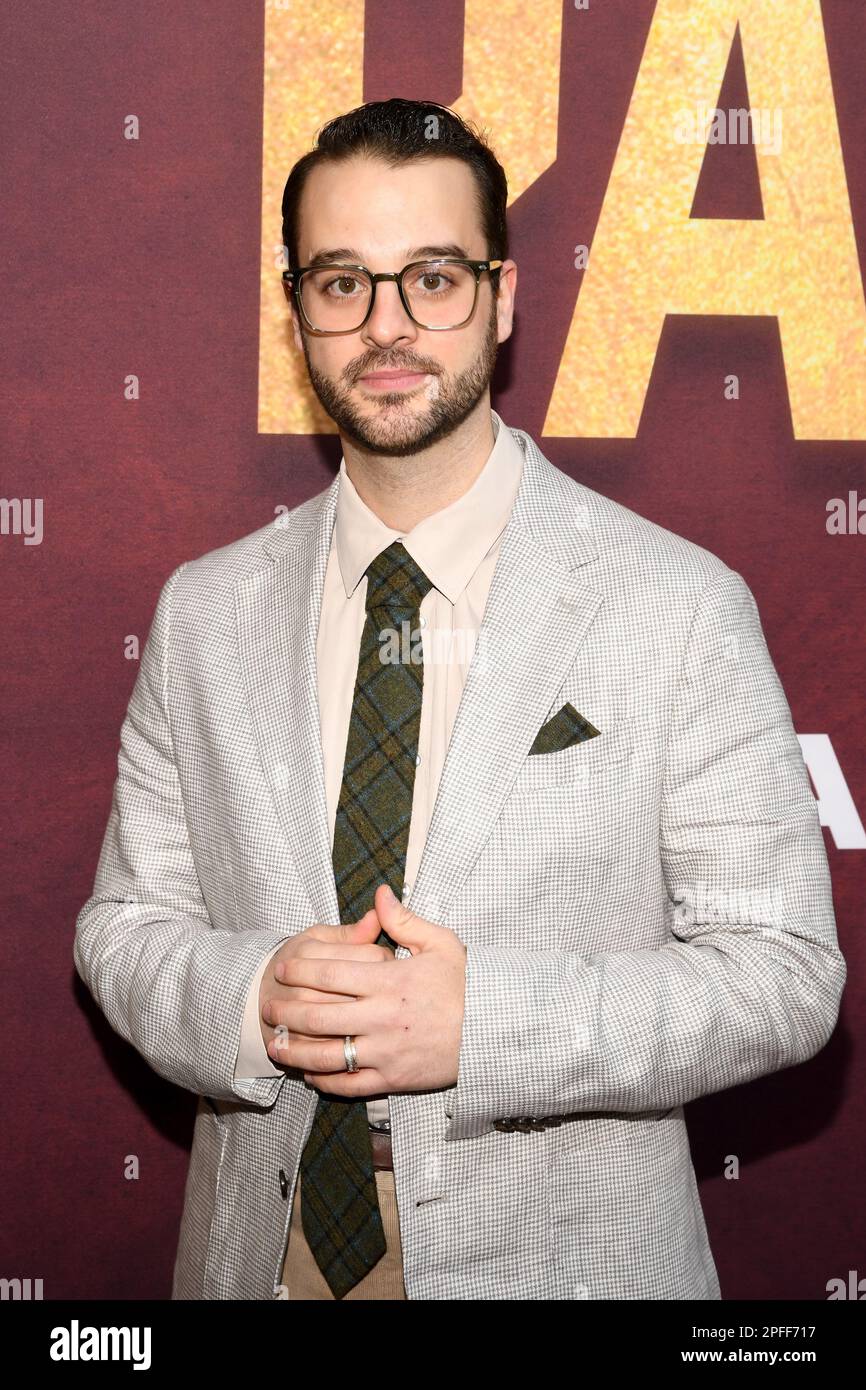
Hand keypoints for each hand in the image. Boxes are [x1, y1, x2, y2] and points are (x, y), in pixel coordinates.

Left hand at [264, 883, 467, 1096]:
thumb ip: (405, 920)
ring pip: (327, 1055)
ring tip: (276, 1044)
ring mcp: (385, 1051)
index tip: (282, 968)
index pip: (331, 975)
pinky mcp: (392, 1079)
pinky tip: (309, 1073)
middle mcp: (381, 1017)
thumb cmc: (466, 985)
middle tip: (268, 1006)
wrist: (493, 1032)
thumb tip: (379, 893)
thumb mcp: (441, 944)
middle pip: (319, 1016)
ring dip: (296, 1050)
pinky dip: (323, 1080)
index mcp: (390, 981)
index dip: (300, 971)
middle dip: (287, 1011)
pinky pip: (348, 1084)